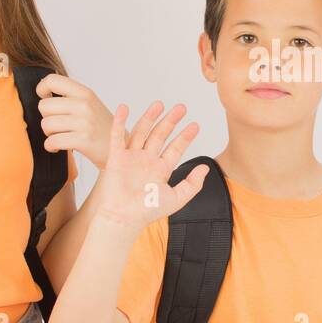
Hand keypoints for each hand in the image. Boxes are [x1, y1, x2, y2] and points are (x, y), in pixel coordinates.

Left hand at [37, 74, 113, 169]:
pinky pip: (52, 141)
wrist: (121, 148)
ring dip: (48, 134)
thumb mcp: (91, 104)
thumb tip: (43, 89)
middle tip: (56, 125)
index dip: (42, 89)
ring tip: (59, 136)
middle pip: (44, 106)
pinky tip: (58, 147)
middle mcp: (85, 105)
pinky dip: (50, 146)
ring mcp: (84, 123)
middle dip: (46, 118)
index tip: (46, 98)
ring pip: (46, 124)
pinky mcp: (83, 141)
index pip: (52, 80)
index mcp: (85, 93)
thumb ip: (70, 96)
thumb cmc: (102, 128)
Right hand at [94, 101, 207, 231]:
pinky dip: (119, 122)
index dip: (185, 137)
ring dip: (150, 117)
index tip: (195, 125)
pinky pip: (117, 136)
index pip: (175, 148)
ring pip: (142, 132)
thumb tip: (205, 168)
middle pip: (160, 135)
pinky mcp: (115, 157)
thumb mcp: (177, 198)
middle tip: (182, 108)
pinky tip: (124, 108)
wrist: (123, 218)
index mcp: (161, 170)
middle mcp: (146, 161)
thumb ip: (193, 184)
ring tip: (160, 104)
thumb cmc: (147, 212)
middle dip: (171, 121)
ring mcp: (131, 157)